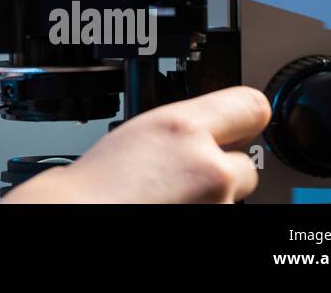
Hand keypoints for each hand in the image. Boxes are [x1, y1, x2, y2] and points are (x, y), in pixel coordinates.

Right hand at [0, 86, 270, 203]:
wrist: (78, 214)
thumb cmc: (95, 186)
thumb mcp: (136, 132)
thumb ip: (179, 127)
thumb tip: (207, 128)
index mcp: (182, 129)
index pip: (251, 105)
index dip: (244, 113)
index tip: (244, 118)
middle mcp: (209, 169)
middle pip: (244, 162)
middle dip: (220, 167)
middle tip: (182, 172)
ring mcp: (217, 205)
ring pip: (231, 195)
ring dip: (210, 194)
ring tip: (166, 193)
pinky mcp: (218, 225)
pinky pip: (220, 212)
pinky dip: (202, 209)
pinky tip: (168, 204)